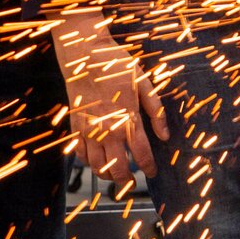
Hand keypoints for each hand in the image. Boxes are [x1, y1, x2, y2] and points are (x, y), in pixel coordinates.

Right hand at [53, 7, 168, 182]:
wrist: (84, 56)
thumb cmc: (115, 66)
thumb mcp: (143, 83)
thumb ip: (156, 110)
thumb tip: (165, 135)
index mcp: (128, 119)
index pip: (141, 153)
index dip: (148, 167)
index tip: (152, 172)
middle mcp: (107, 130)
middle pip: (117, 167)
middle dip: (126, 179)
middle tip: (131, 182)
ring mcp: (89, 131)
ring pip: (97, 166)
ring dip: (107, 175)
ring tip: (115, 175)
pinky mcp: (75, 127)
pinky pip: (79, 154)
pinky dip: (88, 162)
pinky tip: (96, 161)